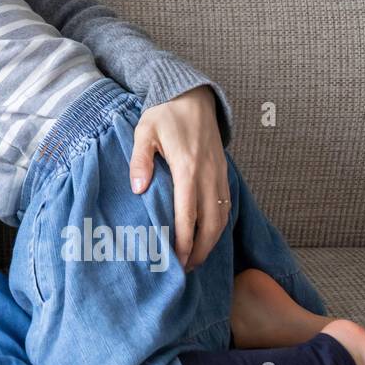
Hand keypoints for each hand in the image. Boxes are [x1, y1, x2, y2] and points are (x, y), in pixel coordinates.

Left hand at [128, 85, 228, 272]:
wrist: (193, 95)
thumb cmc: (164, 114)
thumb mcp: (144, 132)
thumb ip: (140, 161)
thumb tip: (138, 189)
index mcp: (187, 168)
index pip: (188, 214)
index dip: (184, 241)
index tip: (177, 260)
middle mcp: (208, 175)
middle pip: (210, 223)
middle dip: (201, 250)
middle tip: (187, 269)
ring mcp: (219, 174)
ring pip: (222, 216)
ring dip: (212, 241)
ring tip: (197, 259)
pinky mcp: (224, 172)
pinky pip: (226, 204)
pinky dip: (219, 225)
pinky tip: (208, 236)